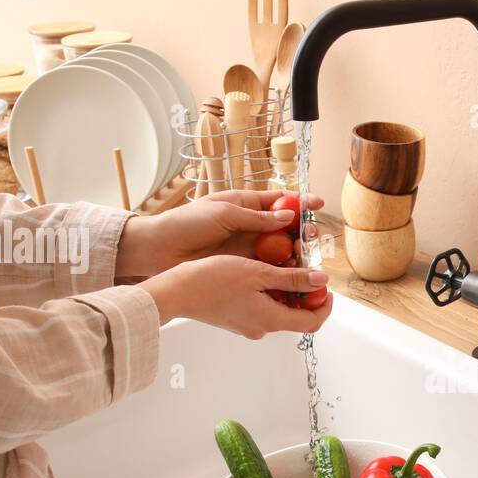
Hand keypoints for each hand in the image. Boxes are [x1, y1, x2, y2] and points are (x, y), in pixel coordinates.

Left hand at [115, 190, 324, 277]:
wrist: (159, 249)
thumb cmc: (186, 223)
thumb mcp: (222, 213)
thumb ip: (256, 217)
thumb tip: (287, 216)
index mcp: (246, 205)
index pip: (280, 201)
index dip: (301, 202)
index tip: (318, 204)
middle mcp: (251, 227)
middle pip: (286, 229)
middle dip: (302, 233)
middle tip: (311, 239)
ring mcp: (248, 248)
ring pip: (281, 251)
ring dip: (295, 255)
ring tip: (306, 259)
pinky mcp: (243, 268)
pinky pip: (269, 269)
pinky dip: (282, 272)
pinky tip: (292, 275)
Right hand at [140, 255, 332, 337]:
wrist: (175, 291)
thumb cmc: (212, 280)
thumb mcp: (258, 272)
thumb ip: (292, 278)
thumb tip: (321, 280)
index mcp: (271, 320)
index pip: (312, 322)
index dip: (325, 306)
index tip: (327, 288)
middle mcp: (261, 328)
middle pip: (296, 315)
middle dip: (305, 293)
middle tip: (304, 268)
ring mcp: (248, 325)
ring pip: (278, 309)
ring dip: (286, 290)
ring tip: (282, 264)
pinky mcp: (236, 319)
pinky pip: (261, 307)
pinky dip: (269, 292)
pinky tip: (261, 272)